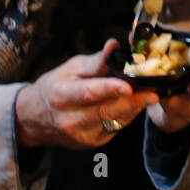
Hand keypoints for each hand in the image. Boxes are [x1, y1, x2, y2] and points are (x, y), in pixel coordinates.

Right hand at [15, 41, 158, 148]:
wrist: (36, 118)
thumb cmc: (55, 87)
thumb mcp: (71, 68)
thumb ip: (96, 61)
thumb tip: (114, 46)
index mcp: (62, 95)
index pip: (88, 93)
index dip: (109, 89)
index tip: (129, 86)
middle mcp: (70, 119)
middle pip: (106, 110)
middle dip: (133, 100)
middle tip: (154, 90)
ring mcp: (81, 135)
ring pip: (115, 120)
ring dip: (134, 108)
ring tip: (150, 94)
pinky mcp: (92, 143)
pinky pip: (116, 128)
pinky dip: (127, 115)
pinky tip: (135, 104)